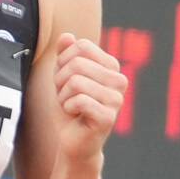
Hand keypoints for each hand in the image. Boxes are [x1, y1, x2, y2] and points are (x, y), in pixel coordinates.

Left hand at [54, 32, 127, 162]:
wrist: (72, 142)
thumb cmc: (70, 109)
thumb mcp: (63, 78)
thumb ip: (65, 56)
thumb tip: (67, 36)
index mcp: (112, 67)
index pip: (82, 46)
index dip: (63, 62)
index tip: (65, 81)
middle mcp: (119, 81)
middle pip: (76, 63)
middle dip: (60, 81)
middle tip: (66, 97)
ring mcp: (117, 99)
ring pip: (76, 81)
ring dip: (63, 96)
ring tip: (71, 107)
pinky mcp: (109, 117)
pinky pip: (79, 100)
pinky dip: (68, 107)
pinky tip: (74, 116)